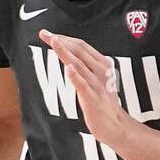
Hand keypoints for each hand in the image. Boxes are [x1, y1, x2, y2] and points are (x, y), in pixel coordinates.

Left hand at [40, 30, 129, 150]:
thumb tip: (69, 56)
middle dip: (61, 40)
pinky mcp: (93, 98)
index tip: (50, 34)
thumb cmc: (102, 102)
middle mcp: (101, 71)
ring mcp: (97, 84)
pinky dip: (76, 76)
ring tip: (54, 42)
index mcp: (103, 64)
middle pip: (79, 51)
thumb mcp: (97, 79)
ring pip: (79, 64)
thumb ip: (86, 67)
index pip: (82, 46)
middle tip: (45, 34)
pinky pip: (83, 85)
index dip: (65, 38)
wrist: (114, 125)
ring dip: (65, 52)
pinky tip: (69, 68)